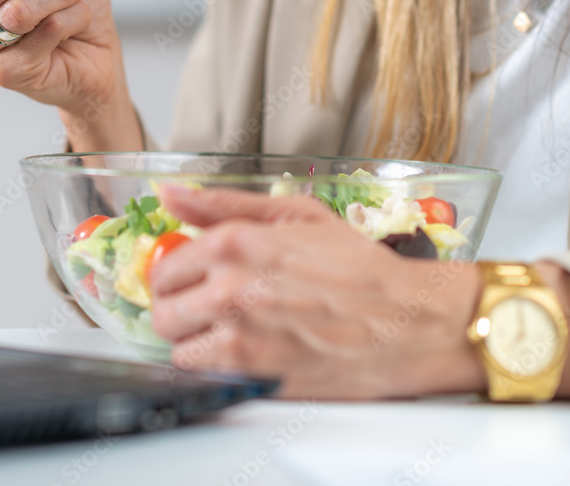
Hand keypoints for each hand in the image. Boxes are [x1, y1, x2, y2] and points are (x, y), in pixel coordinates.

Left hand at [149, 185, 485, 398]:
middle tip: (205, 307)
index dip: (176, 275)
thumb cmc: (358, 267)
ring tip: (227, 330)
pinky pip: (203, 376)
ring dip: (195, 341)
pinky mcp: (255, 376)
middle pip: (162, 311)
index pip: (163, 266)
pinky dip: (216, 367)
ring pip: (177, 348)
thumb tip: (171, 194)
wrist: (407, 321)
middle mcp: (229, 288)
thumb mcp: (294, 214)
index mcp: (235, 243)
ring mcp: (240, 336)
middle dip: (179, 309)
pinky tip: (244, 351)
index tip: (189, 279)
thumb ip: (223, 204)